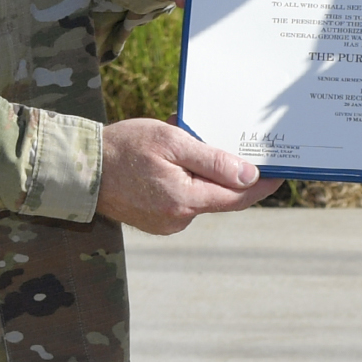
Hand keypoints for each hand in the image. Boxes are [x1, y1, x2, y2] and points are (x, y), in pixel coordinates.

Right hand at [97, 118, 281, 234]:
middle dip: (227, 170)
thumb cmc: (124, 148)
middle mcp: (179, 220)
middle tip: (231, 139)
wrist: (79, 168)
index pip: (238, 198)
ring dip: (202, 171)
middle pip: (221, 196)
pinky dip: (185, 178)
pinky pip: (183, 198)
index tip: (283, 173)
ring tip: (186, 138)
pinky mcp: (156, 221)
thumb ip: (213, 161)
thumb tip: (250, 176)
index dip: (263, 185)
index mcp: (185, 201)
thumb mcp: (172, 142)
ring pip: (201, 195)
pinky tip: (171, 157)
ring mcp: (166, 223)